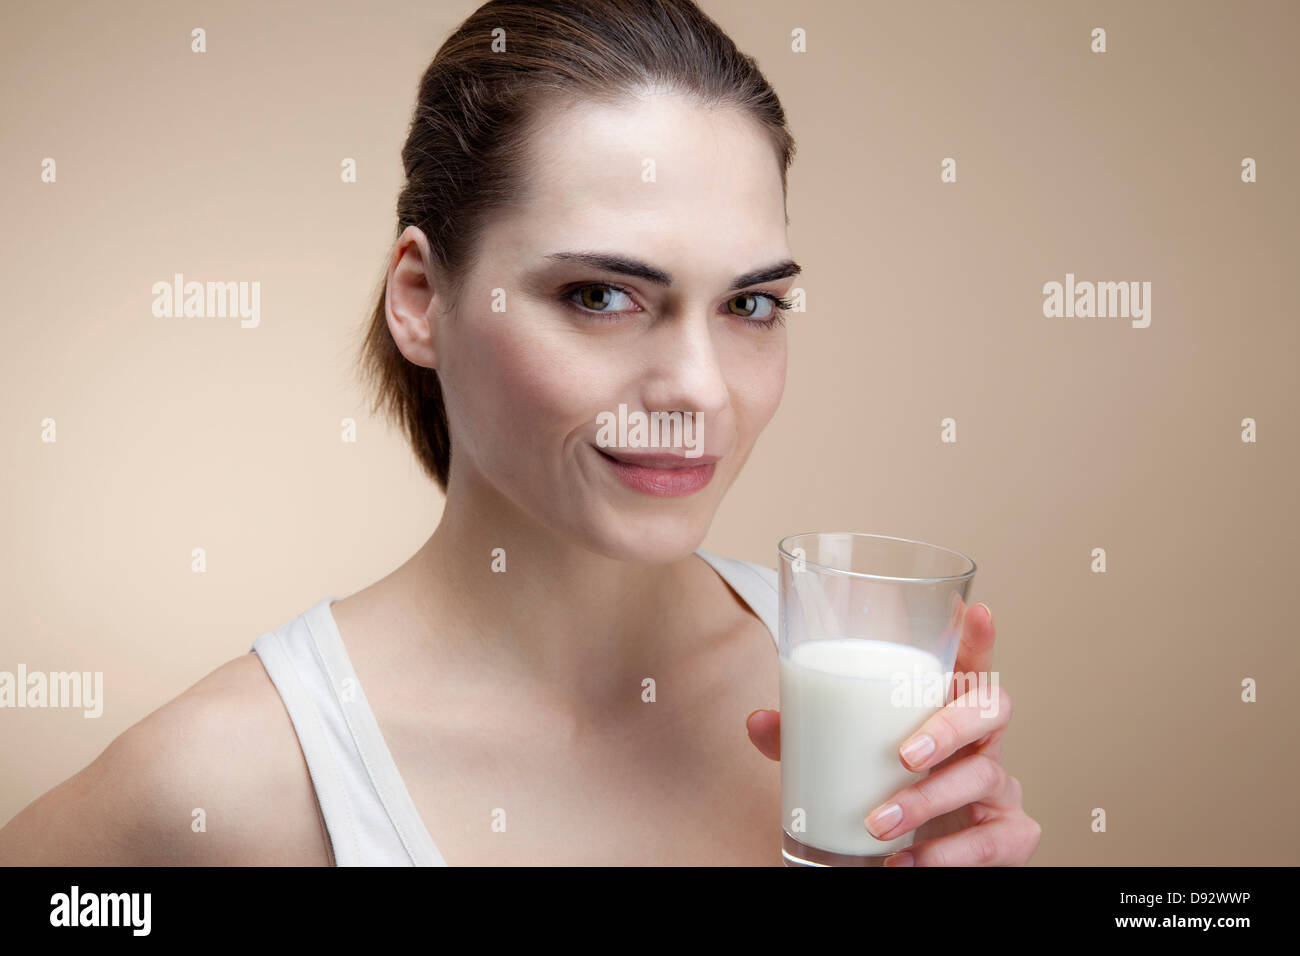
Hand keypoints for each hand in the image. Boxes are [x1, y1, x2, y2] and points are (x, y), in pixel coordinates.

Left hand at [746, 601, 1040, 865]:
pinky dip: (949, 856)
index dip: (979, 639)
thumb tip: (757, 721)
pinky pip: (994, 842)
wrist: (911, 858)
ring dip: (928, 802)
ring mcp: (1000, 786)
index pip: (971, 665)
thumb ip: (807, 735)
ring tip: (879, 825)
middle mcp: (983, 742)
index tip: (976, 613)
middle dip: (949, 727)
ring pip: (984, 778)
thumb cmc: (884, 791)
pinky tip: (906, 864)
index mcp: (946, 710)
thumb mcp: (844, 759)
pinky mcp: (1010, 835)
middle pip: (991, 709)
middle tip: (904, 756)